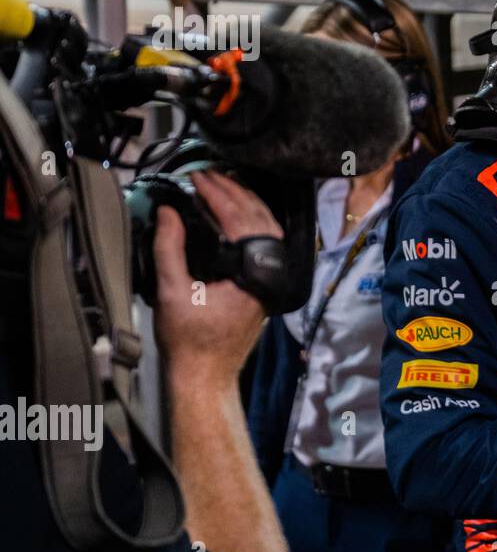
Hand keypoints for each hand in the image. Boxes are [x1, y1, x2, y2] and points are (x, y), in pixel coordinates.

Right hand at [152, 171, 281, 392]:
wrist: (206, 375)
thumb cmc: (188, 339)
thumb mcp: (171, 291)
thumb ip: (169, 248)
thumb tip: (169, 211)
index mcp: (251, 273)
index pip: (240, 219)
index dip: (218, 194)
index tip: (198, 178)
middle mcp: (269, 274)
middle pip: (259, 218)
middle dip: (234, 192)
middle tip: (208, 176)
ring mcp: (272, 279)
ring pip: (268, 228)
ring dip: (246, 203)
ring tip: (222, 185)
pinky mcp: (267, 284)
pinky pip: (267, 243)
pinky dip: (252, 222)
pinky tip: (236, 213)